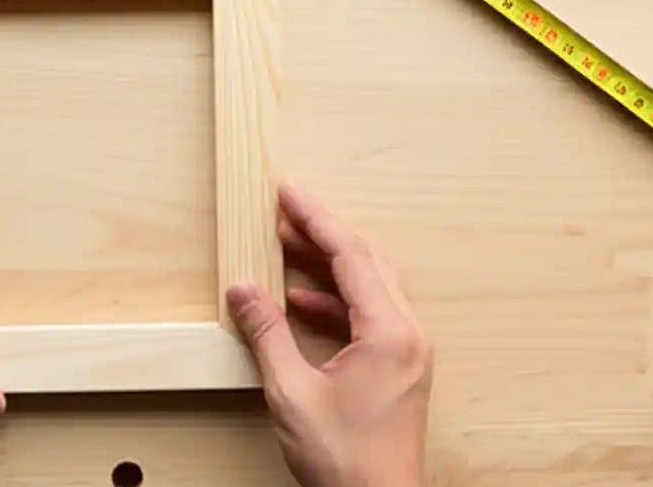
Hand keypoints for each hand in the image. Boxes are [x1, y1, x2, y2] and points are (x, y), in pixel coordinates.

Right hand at [226, 184, 431, 486]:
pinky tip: (302, 304)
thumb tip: (244, 290)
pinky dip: (337, 301)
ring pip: (372, 287)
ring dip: (330, 265)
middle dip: (324, 233)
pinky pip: (372, 315)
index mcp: (389, 333)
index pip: (350, 255)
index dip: (316, 218)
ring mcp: (408, 353)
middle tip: (286, 212)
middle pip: (368, 262)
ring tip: (288, 248)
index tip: (290, 192)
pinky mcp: (400, 370)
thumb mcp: (292, 392)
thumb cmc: (346, 460)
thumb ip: (267, 334)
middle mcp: (408, 335)